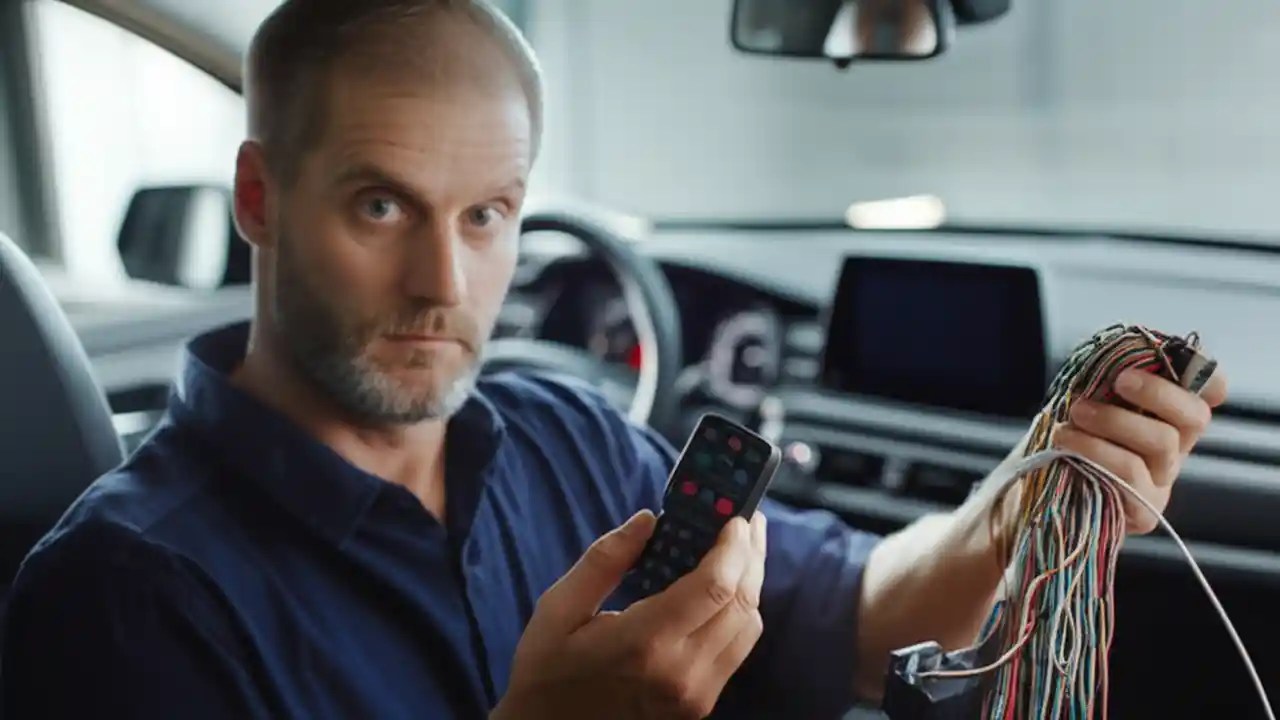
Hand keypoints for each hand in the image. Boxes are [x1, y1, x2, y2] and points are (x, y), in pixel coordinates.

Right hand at [492, 509, 768, 719]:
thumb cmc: (548, 670)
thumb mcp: (559, 608)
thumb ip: (605, 560)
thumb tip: (648, 519)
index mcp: (645, 643)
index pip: (714, 588)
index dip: (733, 547)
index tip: (735, 517)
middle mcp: (681, 672)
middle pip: (741, 605)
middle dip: (750, 557)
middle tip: (748, 522)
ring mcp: (696, 694)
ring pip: (749, 628)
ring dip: (751, 584)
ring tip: (740, 550)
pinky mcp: (700, 705)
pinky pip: (738, 650)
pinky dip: (740, 613)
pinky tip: (726, 589)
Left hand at [1052, 366, 1228, 532]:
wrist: (1036, 488)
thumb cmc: (1063, 435)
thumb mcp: (1082, 399)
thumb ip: (1105, 378)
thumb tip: (1114, 353)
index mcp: (1166, 417)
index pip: (1210, 393)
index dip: (1204, 374)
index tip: (1172, 358)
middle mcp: (1174, 450)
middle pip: (1195, 416)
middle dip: (1157, 391)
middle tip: (1118, 380)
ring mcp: (1162, 482)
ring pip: (1162, 442)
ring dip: (1114, 420)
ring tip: (1074, 414)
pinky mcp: (1144, 511)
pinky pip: (1130, 474)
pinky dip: (1096, 450)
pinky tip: (1066, 441)